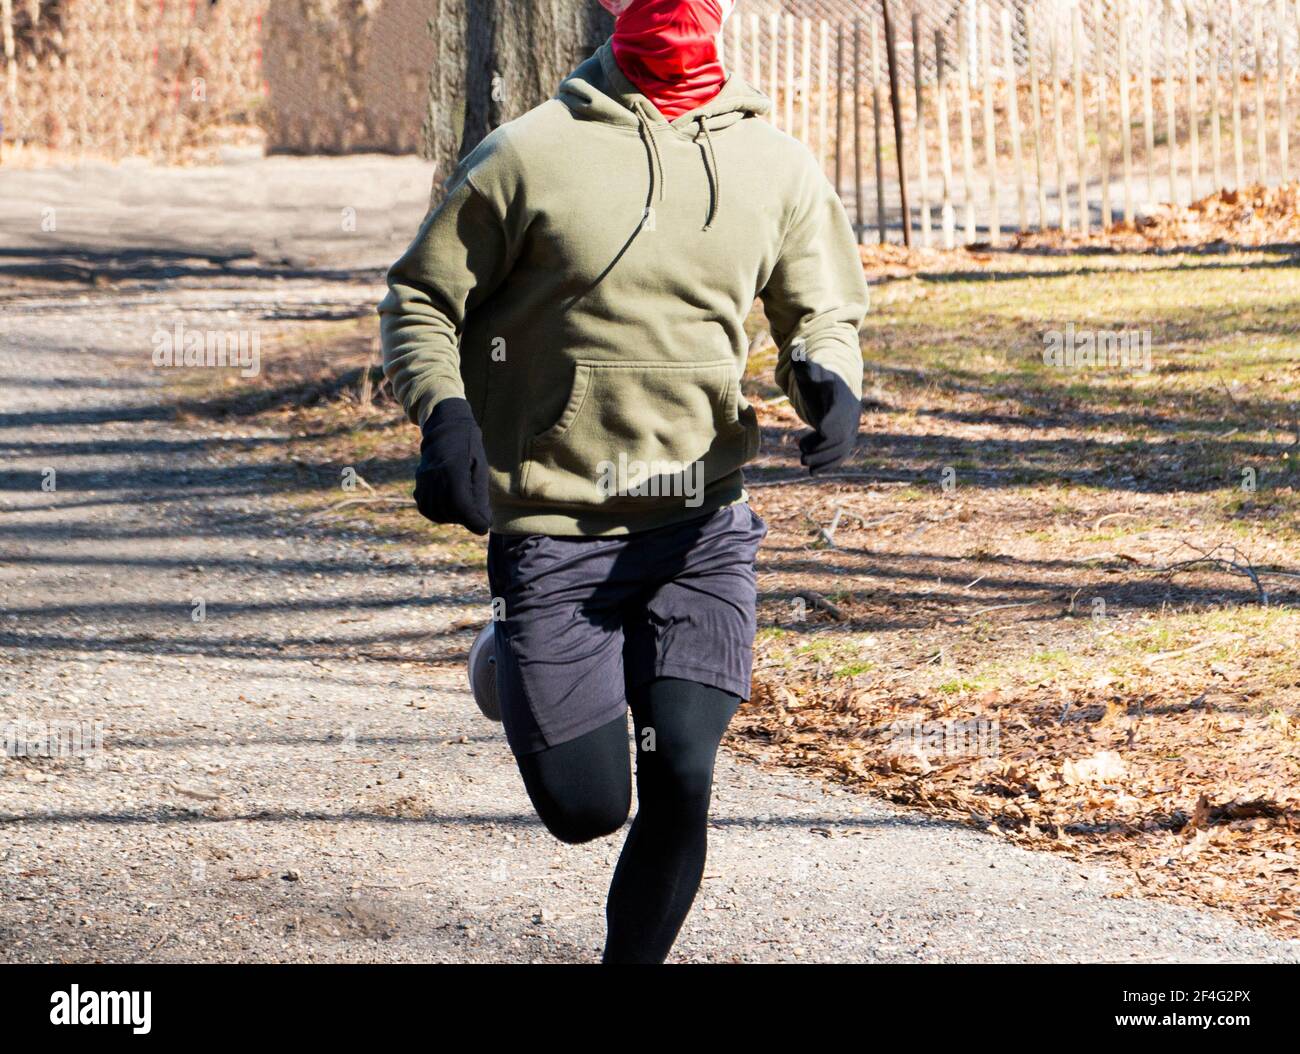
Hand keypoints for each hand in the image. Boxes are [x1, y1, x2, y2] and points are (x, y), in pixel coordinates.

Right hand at [414, 398, 491, 534]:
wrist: (446, 428)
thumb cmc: (469, 448)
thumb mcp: (480, 468)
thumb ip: (480, 496)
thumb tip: (483, 523)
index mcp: (454, 469)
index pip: (461, 505)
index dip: (473, 520)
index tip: (482, 528)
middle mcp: (435, 475)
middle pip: (449, 511)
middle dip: (465, 519)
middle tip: (477, 516)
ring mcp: (424, 479)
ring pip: (435, 512)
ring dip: (452, 517)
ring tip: (464, 511)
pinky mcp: (419, 482)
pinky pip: (425, 507)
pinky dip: (438, 513)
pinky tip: (450, 508)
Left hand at [791, 357, 861, 474]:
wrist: (836, 385)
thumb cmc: (818, 377)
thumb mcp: (809, 370)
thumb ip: (803, 363)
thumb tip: (796, 350)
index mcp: (842, 399)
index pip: (840, 417)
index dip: (831, 427)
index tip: (819, 431)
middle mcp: (850, 415)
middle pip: (840, 438)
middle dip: (822, 450)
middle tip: (802, 456)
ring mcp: (850, 428)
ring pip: (842, 449)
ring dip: (823, 460)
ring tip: (804, 463)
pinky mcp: (845, 438)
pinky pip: (841, 455)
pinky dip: (828, 465)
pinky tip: (813, 472)